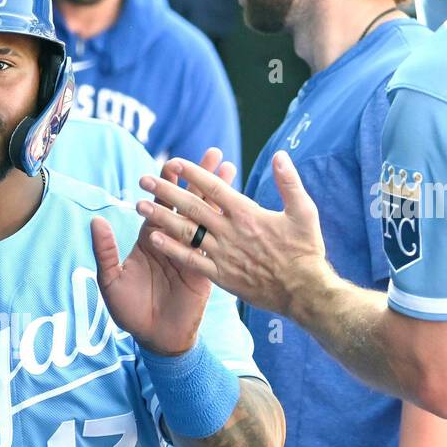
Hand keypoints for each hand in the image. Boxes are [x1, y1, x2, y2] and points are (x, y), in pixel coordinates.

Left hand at [93, 149, 235, 355]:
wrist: (154, 338)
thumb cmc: (129, 310)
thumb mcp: (112, 281)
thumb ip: (105, 251)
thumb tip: (97, 222)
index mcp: (151, 238)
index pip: (160, 203)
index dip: (167, 183)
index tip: (174, 161)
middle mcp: (172, 240)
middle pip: (187, 203)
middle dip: (199, 178)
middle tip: (213, 152)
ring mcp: (191, 253)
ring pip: (206, 217)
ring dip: (218, 193)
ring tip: (230, 168)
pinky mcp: (206, 269)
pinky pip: (214, 243)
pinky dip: (225, 225)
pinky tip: (237, 206)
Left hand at [136, 149, 329, 318]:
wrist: (304, 292)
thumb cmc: (306, 251)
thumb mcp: (304, 211)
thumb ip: (289, 182)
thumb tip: (280, 154)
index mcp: (248, 213)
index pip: (214, 188)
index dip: (193, 174)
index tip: (174, 162)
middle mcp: (231, 232)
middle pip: (192, 206)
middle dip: (166, 191)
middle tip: (144, 179)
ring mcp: (223, 254)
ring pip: (186, 231)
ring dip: (161, 217)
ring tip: (140, 205)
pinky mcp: (220, 275)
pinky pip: (191, 260)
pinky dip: (172, 249)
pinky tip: (153, 239)